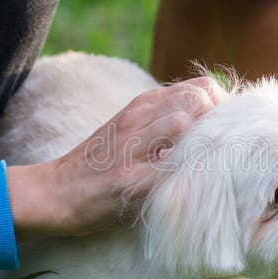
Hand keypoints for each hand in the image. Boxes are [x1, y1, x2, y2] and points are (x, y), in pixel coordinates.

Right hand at [6, 77, 228, 238]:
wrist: (53, 192)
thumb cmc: (100, 163)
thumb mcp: (131, 129)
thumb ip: (164, 120)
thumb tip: (210, 121)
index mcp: (143, 105)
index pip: (202, 87)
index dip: (222, 110)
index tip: (223, 134)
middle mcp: (138, 118)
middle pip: (199, 98)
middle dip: (220, 125)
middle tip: (220, 153)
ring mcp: (132, 147)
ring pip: (184, 122)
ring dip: (203, 145)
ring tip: (204, 167)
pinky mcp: (128, 178)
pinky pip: (169, 166)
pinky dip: (186, 172)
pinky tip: (188, 186)